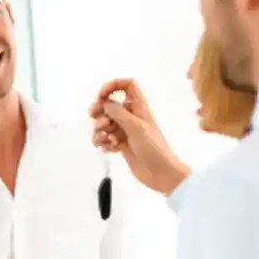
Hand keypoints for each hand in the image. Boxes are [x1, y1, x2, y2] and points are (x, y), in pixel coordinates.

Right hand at [89, 78, 190, 194]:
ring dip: (99, 130)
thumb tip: (104, 102)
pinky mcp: (120, 144)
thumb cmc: (152, 147)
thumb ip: (118, 113)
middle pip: (109, 104)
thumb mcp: (136, 127)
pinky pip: (105, 138)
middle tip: (99, 123)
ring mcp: (125, 130)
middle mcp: (130, 116)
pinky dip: (103, 142)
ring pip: (104, 123)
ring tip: (106, 140)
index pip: (127, 85)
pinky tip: (108, 149)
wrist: (160, 173)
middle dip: (99, 112)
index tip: (101, 96)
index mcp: (138, 106)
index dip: (113, 85)